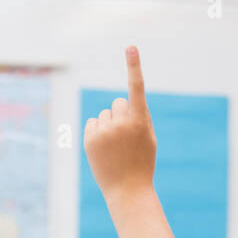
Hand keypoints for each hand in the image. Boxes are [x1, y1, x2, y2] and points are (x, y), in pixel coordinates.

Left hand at [84, 46, 156, 202]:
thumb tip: (124, 99)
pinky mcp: (89, 139)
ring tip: (115, 147)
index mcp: (139, 122)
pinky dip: (97, 132)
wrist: (127, 191)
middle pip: (118, 103)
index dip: (134, 67)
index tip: (130, 47)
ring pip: (104, 114)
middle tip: (127, 138)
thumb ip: (140, 115)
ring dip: (109, 125)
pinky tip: (104, 148)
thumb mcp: (148, 138)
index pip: (136, 89)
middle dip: (122, 115)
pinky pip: (93, 123)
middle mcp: (120, 124)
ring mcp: (102, 132)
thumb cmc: (142, 162)